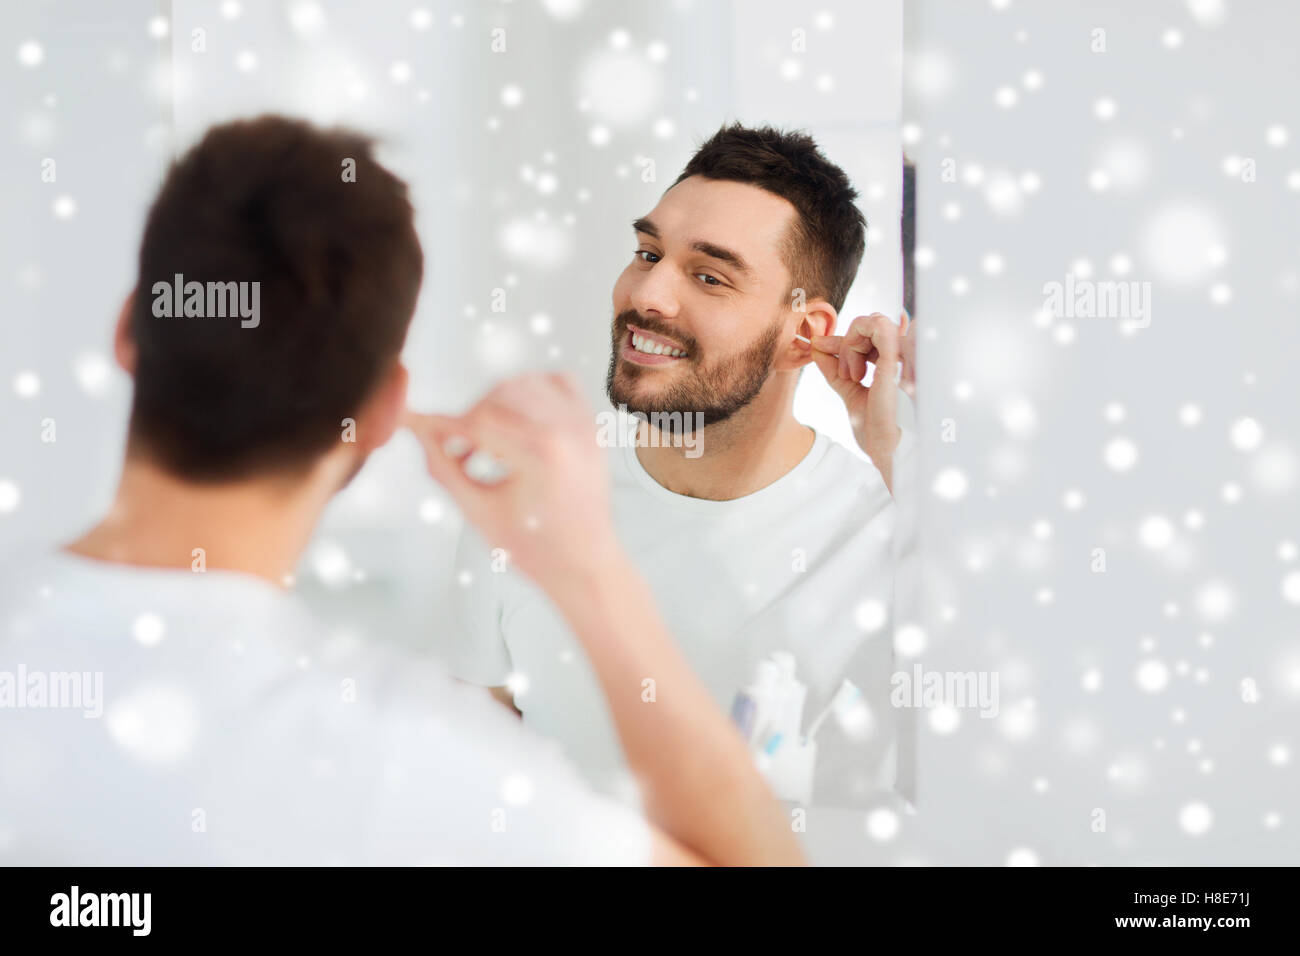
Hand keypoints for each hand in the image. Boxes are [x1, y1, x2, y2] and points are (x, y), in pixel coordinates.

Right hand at [404, 372, 618, 587]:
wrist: (585, 564)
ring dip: (498, 404)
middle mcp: (566, 431)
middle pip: (498, 395)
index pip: (476, 421)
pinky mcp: (591, 426)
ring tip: (489, 443)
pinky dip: (534, 392)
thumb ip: (445, 469)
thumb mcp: (479, 512)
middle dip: (470, 419)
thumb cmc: (538, 549)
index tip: (419, 425)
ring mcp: (583, 425)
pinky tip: (519, 422)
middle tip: (460, 450)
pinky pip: (559, 383)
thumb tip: (422, 435)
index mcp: (540, 455)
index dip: (442, 425)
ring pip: (525, 383)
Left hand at [805, 311, 907, 491]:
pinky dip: (855, 343)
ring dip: (852, 344)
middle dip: (846, 344)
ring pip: (873, 321)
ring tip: (853, 376)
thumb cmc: (878, 430)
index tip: (819, 347)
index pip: (871, 334)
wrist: (889, 452)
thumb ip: (835, 370)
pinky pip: (880, 326)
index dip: (843, 341)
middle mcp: (906, 355)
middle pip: (871, 324)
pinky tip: (856, 373)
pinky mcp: (899, 358)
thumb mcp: (851, 393)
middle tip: (846, 375)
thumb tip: (816, 346)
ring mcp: (906, 354)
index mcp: (898, 362)